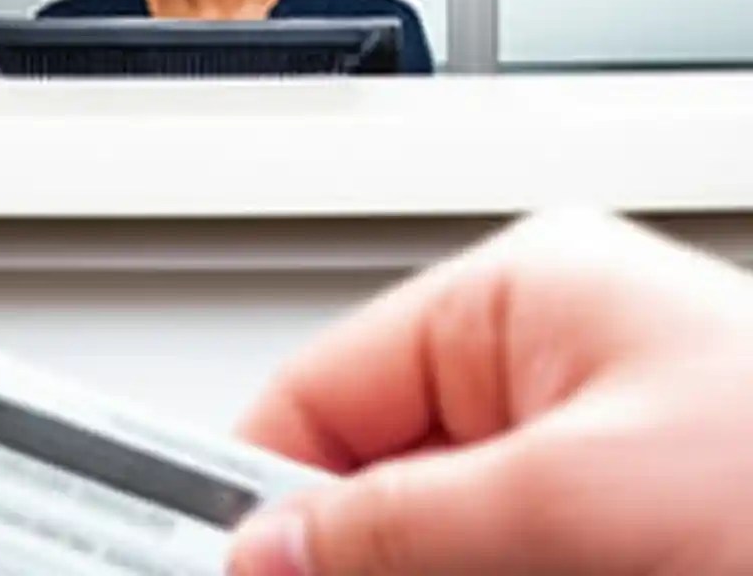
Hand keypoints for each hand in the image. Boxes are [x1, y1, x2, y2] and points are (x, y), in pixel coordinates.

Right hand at [229, 212, 752, 574]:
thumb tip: (272, 545)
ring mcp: (583, 454)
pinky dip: (472, 570)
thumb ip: (403, 523)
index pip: (329, 383)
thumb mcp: (575, 494)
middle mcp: (545, 369)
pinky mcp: (618, 524)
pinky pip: (496, 555)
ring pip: (436, 532)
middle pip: (379, 469)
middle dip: (348, 548)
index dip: (265, 476)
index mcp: (519, 300)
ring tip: (478, 563)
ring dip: (403, 564)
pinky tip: (486, 574)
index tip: (231, 561)